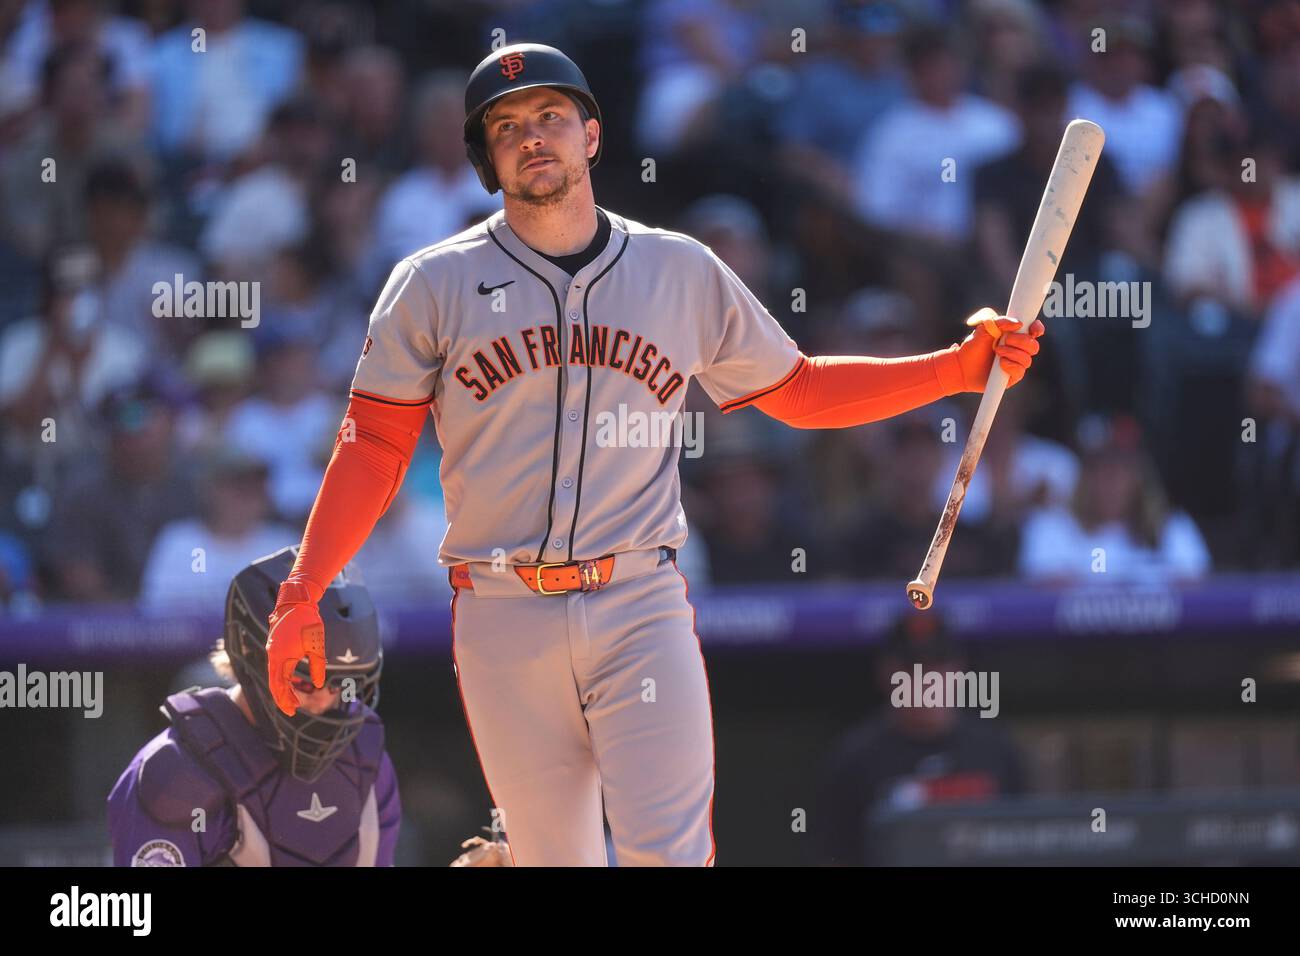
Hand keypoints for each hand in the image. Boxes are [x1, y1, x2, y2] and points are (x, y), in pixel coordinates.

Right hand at [265, 600, 325, 715]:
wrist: (297, 602)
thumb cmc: (309, 622)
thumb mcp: (317, 646)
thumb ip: (318, 666)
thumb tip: (319, 684)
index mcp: (282, 657)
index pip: (280, 685)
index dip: (286, 699)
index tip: (293, 710)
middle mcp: (273, 655)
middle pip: (274, 684)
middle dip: (282, 698)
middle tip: (292, 711)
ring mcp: (272, 650)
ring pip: (273, 675)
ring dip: (281, 688)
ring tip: (292, 700)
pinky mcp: (274, 645)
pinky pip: (275, 666)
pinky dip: (280, 677)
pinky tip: (289, 682)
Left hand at [954, 307, 1043, 390]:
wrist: (961, 365)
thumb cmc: (973, 346)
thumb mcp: (984, 328)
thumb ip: (1000, 321)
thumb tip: (1018, 324)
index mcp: (1015, 336)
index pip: (1034, 331)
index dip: (1037, 328)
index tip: (1032, 328)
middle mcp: (1018, 350)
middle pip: (1034, 346)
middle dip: (1021, 341)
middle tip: (1004, 340)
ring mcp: (1016, 364)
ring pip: (1027, 360)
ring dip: (1013, 353)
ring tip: (998, 351)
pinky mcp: (1011, 377)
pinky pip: (1020, 372)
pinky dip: (1011, 366)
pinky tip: (1000, 363)